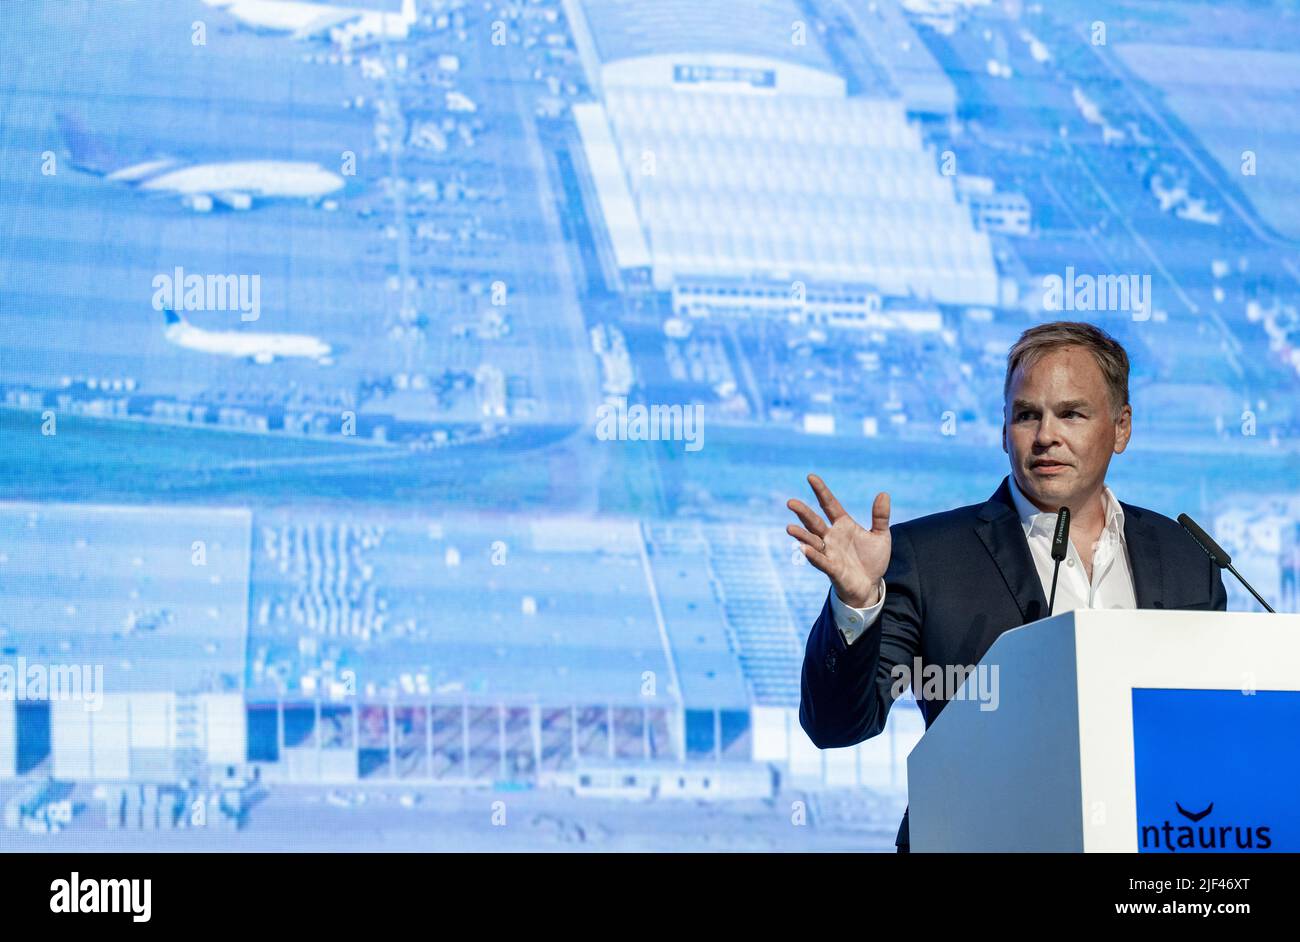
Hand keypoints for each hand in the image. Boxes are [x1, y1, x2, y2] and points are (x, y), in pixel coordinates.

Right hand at [786, 474, 890, 608]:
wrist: (871, 585)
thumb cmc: (872, 559)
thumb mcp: (881, 535)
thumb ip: (880, 516)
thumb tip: (883, 494)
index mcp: (843, 525)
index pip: (829, 505)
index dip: (821, 491)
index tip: (811, 477)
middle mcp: (832, 537)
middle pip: (814, 522)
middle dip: (803, 513)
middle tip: (790, 502)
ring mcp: (829, 552)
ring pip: (812, 541)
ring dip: (801, 535)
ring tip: (790, 528)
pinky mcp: (832, 569)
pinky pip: (821, 561)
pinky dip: (813, 555)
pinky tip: (803, 548)